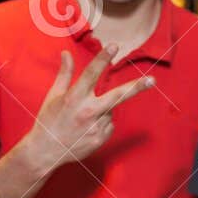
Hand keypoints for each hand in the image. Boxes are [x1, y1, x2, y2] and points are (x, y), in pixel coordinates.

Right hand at [25, 45, 153, 170]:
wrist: (45, 151)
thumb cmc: (48, 120)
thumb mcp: (53, 95)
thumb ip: (65, 73)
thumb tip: (66, 53)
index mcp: (73, 98)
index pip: (91, 74)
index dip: (103, 58)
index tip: (114, 45)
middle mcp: (86, 112)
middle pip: (117, 96)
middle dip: (136, 87)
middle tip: (152, 80)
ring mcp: (95, 127)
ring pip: (110, 110)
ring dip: (102, 110)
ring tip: (82, 120)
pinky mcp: (100, 139)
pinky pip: (109, 125)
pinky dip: (101, 124)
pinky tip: (86, 129)